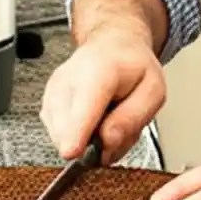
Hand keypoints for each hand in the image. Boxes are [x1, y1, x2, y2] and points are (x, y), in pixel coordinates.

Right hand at [39, 27, 164, 164]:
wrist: (112, 47)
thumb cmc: (133, 69)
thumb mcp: (153, 91)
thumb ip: (132, 119)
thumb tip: (107, 143)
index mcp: (100, 70)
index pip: (85, 103)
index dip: (76, 130)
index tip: (70, 152)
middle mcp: (69, 77)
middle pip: (67, 125)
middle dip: (93, 144)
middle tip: (118, 129)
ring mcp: (54, 90)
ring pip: (61, 135)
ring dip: (86, 142)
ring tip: (107, 121)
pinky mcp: (47, 102)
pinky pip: (58, 134)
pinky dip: (77, 137)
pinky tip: (93, 123)